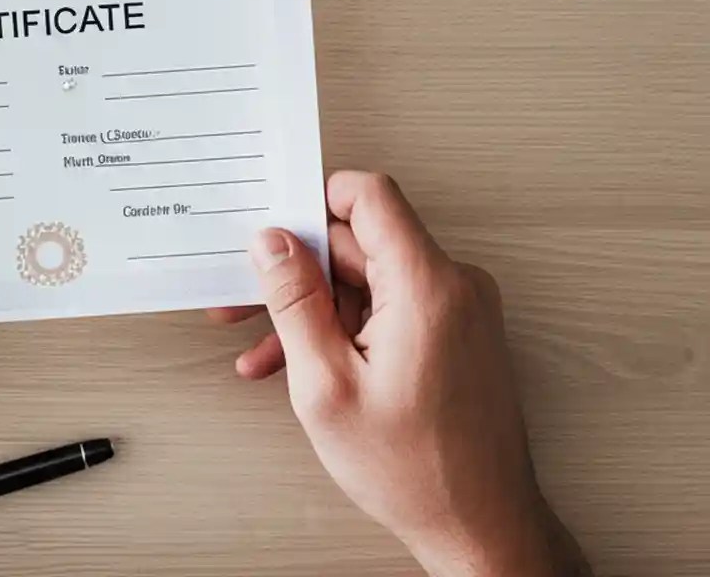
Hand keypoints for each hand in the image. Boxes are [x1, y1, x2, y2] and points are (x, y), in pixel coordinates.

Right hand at [211, 172, 589, 575]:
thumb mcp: (326, 384)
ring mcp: (456, 310)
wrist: (479, 524)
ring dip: (311, 310)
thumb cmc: (414, 469)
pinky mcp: (453, 333)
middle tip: (241, 299)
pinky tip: (299, 365)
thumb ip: (295, 303)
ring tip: (262, 348)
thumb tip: (273, 243)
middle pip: (360, 243)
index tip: (270, 223)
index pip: (369, 196)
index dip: (312, 200)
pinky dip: (342, 329)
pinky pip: (387, 310)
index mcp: (425, 287)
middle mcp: (451, 286)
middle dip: (295, 270)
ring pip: (366, 282)